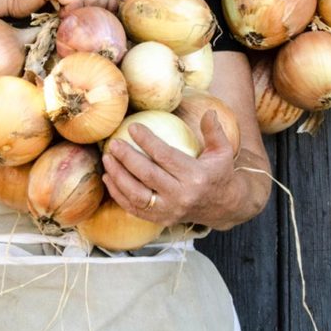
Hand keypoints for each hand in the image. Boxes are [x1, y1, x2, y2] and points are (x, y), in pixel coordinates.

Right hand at [3, 0, 118, 16]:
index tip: (99, 21)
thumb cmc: (37, 2)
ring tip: (67, 20)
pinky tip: (60, 17)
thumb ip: (87, 0)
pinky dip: (71, 13)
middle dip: (98, 14)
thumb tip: (112, 18)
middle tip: (81, 24)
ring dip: (82, 15)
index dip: (111, 5)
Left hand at [101, 110, 248, 230]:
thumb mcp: (223, 151)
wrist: (222, 207)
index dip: (147, 141)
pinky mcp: (161, 220)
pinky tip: (109, 178)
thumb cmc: (219, 173)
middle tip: (113, 143)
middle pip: (147, 175)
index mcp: (195, 177)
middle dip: (127, 158)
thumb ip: (215, 131)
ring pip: (136, 195)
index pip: (166, 156)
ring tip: (107, 159)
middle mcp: (181, 196)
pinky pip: (134, 208)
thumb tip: (209, 111)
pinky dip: (118, 194)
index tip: (133, 127)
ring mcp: (169, 211)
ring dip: (118, 176)